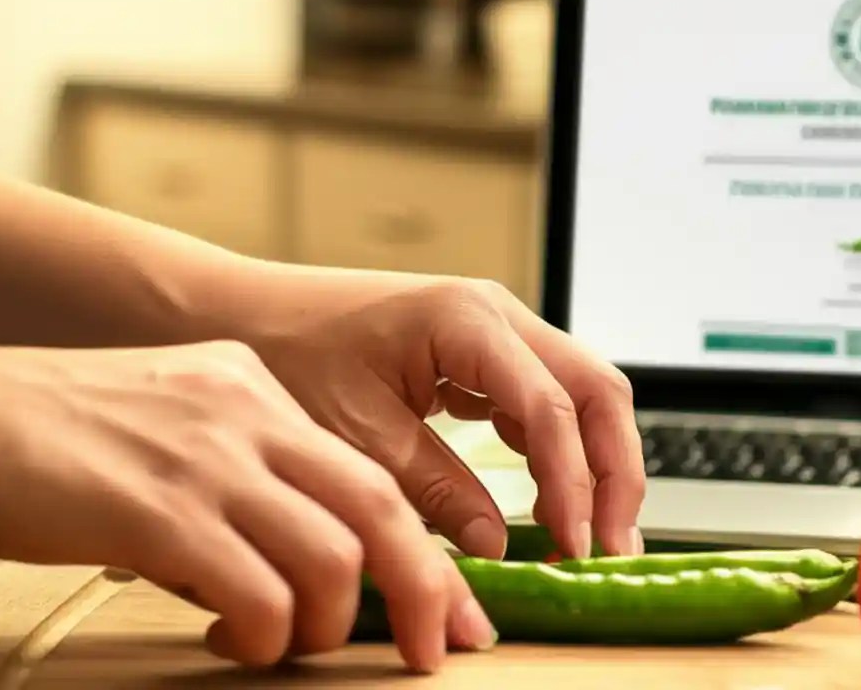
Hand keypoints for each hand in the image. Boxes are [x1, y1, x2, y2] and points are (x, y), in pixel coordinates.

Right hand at [0, 342, 493, 671]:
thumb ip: (245, 473)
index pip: (369, 476)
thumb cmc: (58, 436)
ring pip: (331, 557)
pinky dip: (260, 635)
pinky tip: (228, 641)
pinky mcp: (157, 511)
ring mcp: (205, 461)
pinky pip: (255, 592)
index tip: (452, 610)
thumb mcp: (174, 425)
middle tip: (429, 652)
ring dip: (324, 624)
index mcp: (256, 393)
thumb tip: (300, 567)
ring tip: (281, 643)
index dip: (423, 551)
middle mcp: (246, 417)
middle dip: (422, 592)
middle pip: (379, 511)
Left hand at [233, 267, 646, 559]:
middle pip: (596, 390)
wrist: (246, 313)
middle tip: (611, 547)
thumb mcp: (358, 436)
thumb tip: (497, 544)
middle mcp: (498, 315)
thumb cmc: (289, 354)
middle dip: (614, 472)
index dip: (575, 484)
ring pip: (583, 394)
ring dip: (597, 462)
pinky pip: (549, 400)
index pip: (553, 408)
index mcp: (468, 322)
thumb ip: (436, 490)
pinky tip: (553, 499)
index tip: (574, 547)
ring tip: (592, 533)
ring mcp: (497, 330)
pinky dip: (562, 452)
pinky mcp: (486, 353)